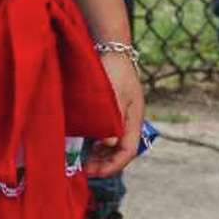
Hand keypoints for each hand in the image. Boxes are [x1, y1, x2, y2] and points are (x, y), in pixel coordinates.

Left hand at [83, 50, 144, 180]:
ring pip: (114, 143)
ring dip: (100, 154)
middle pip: (121, 150)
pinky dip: (97, 142)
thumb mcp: (113, 95)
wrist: (110, 46)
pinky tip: (85, 143)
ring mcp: (121, 114)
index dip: (112, 166)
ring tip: (84, 159)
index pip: (127, 152)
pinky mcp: (111, 109)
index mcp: (134, 119)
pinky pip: (107, 132)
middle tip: (85, 169)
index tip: (93, 171)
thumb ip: (111, 119)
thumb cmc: (112, 69)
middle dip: (105, 163)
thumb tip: (109, 143)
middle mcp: (129, 120)